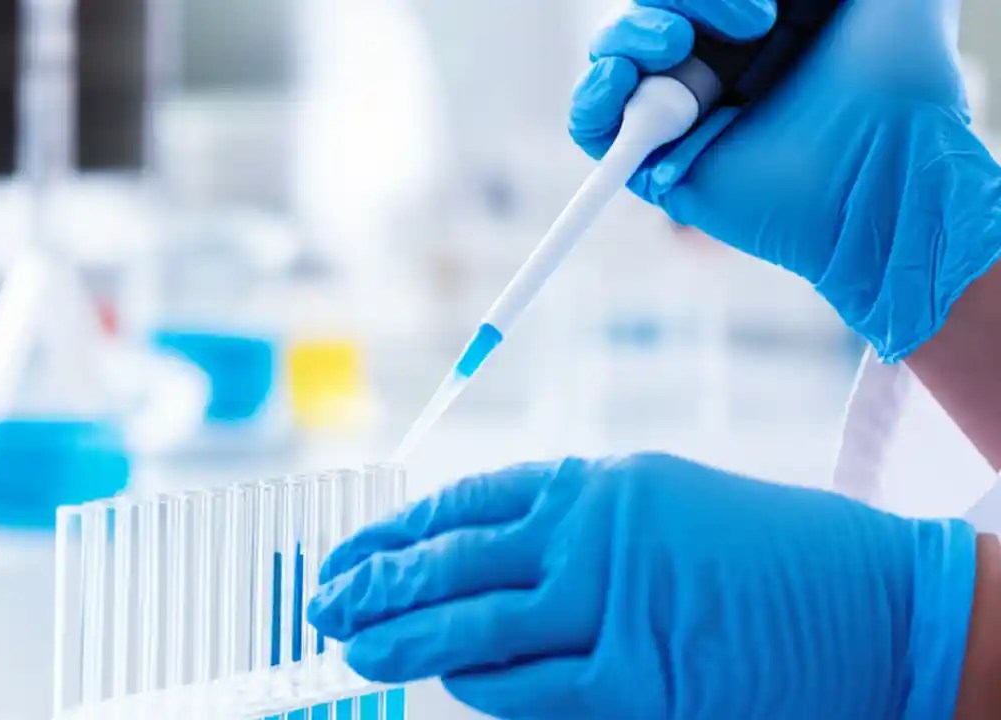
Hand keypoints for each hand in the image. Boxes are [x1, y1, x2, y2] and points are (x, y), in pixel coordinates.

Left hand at [309, 454, 974, 717]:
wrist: (873, 601)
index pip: (460, 504)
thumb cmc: (761, 550)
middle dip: (374, 586)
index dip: (393, 533)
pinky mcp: (636, 683)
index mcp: (590, 484)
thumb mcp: (653, 500)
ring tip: (353, 649)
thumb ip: (566, 522)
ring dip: (402, 640)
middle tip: (323, 605)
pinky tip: (452, 682)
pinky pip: (528, 688)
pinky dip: (481, 687)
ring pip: (472, 626)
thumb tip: (476, 550)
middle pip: (449, 563)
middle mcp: (589, 537)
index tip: (346, 554)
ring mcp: (610, 609)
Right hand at [570, 0, 1000, 360]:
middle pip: (650, 14)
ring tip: (674, 46)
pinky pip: (592, 126)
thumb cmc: (900, 83)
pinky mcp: (658, 165)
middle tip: (752, 21)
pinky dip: (591, 99)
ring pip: (615, 55)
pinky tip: (617, 83)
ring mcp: (686, 113)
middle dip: (678, 1)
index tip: (770, 7)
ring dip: (630, 35)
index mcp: (766, 22)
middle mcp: (719, 66)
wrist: (890, 170)